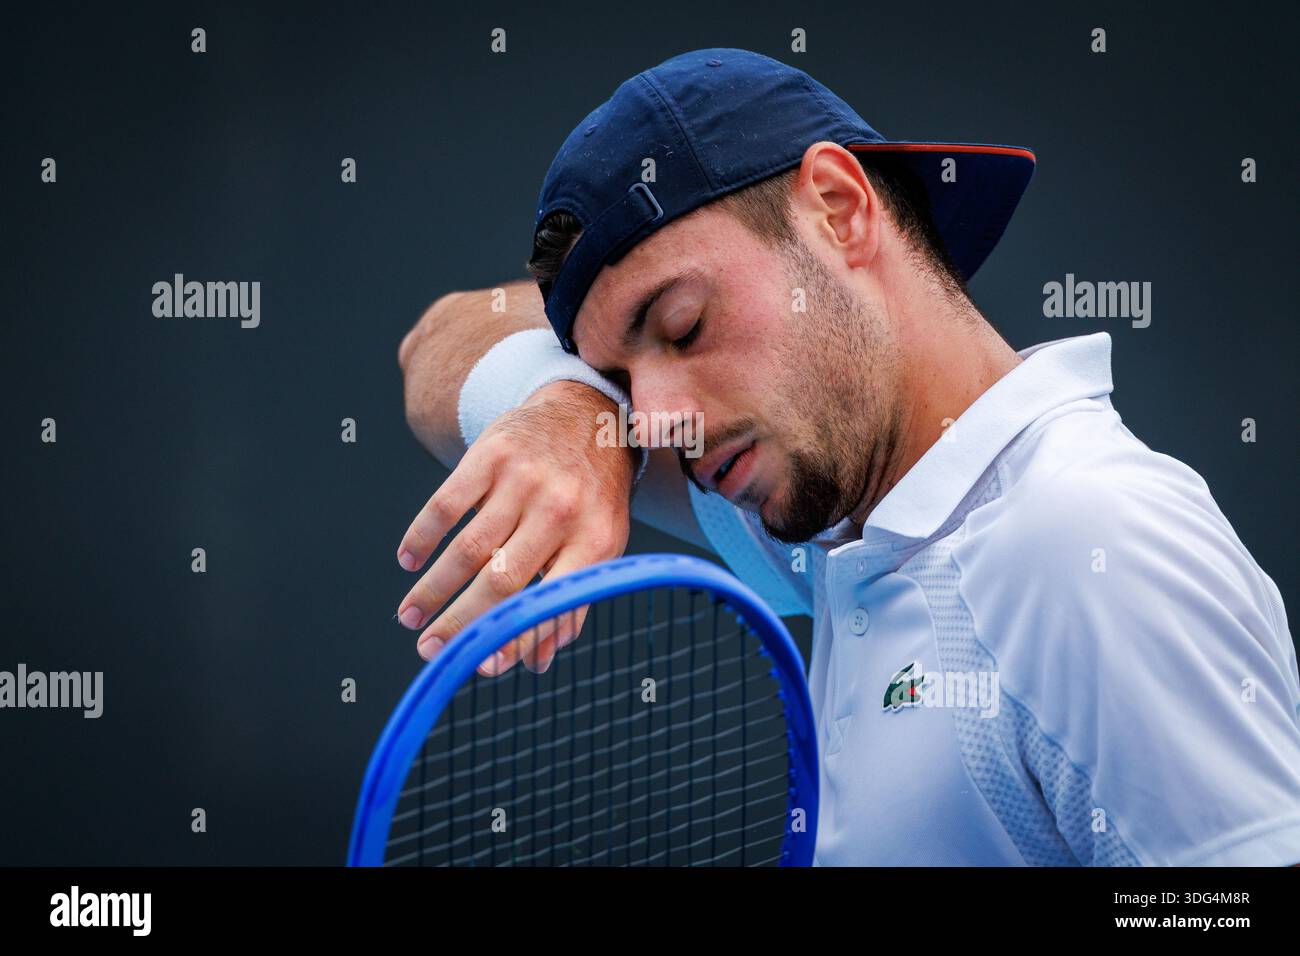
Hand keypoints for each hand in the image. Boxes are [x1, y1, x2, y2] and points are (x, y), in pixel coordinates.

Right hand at [395, 380, 635, 674]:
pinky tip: (408, 560)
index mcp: (594, 540)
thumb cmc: (592, 495)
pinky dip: (422, 535)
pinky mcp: (493, 453)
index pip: (548, 599)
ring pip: (468, 547)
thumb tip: (532, 662)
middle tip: (429, 650)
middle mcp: (560, 508)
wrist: (587, 416)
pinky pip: (447, 503)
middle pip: (499, 579)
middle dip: (459, 621)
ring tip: (410, 616)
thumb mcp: (600, 544)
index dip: (512, 636)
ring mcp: (525, 479)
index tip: (479, 666)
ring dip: (433, 588)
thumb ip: (569, 601)